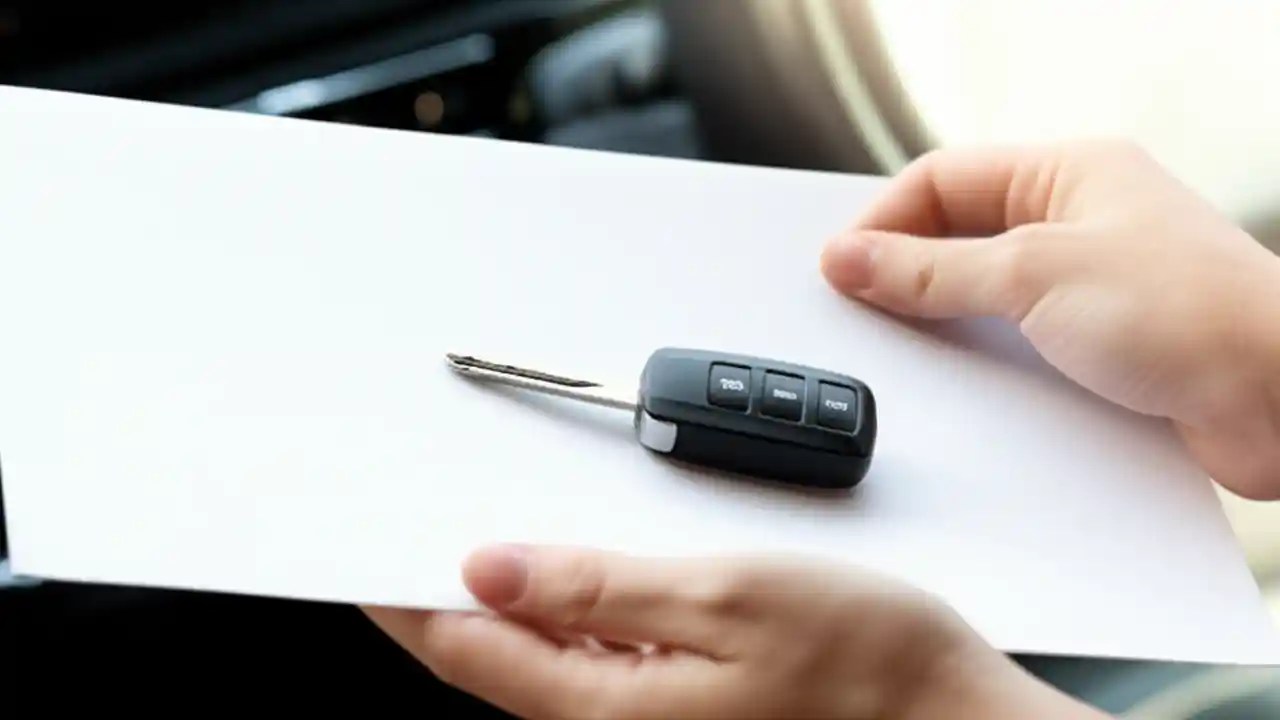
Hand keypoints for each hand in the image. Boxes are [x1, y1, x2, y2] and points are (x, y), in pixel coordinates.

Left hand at [363, 545, 1105, 718]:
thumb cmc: (863, 664)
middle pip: (489, 658)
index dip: (401, 595)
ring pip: (533, 658)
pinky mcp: (676, 703)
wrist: (947, 718)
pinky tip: (555, 574)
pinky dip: (553, 611)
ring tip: (458, 536)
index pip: (464, 648)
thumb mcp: (726, 597)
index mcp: (607, 705)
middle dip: (433, 595)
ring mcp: (645, 717)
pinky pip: (584, 658)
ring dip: (491, 599)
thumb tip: (493, 569)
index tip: (361, 546)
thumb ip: (600, 588)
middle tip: (393, 530)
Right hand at [821, 140, 1279, 498]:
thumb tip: (851, 258)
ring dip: (945, 319)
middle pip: (959, 233)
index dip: (882, 220)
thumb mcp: (1036, 275)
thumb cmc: (1191, 313)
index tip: (839, 267)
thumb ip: (933, 270)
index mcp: (1069, 172)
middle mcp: (1078, 221)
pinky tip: (964, 381)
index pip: (943, 179)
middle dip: (906, 270)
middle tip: (860, 307)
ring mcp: (1089, 283)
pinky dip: (982, 359)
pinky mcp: (1099, 345)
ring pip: (985, 292)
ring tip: (908, 345)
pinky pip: (1015, 342)